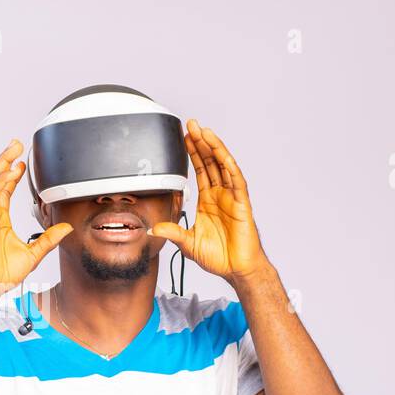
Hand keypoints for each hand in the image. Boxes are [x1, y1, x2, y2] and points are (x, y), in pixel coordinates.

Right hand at [0, 139, 72, 292]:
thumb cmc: (3, 272)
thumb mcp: (34, 252)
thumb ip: (49, 238)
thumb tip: (66, 228)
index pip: (4, 189)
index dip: (12, 174)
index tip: (22, 163)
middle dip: (5, 159)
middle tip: (15, 144)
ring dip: (1, 163)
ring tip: (12, 149)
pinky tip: (9, 172)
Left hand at [150, 119, 270, 281]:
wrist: (236, 269)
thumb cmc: (218, 257)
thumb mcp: (187, 243)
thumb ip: (172, 232)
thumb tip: (153, 228)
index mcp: (208, 201)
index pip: (199, 171)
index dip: (193, 154)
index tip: (185, 138)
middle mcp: (220, 195)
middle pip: (210, 162)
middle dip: (201, 143)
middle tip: (191, 124)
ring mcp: (232, 197)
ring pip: (223, 166)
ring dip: (214, 148)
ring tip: (204, 131)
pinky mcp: (242, 204)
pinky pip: (236, 181)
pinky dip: (229, 166)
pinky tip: (221, 153)